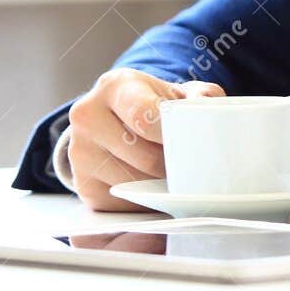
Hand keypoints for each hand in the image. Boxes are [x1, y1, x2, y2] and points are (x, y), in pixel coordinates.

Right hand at [68, 69, 224, 210]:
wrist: (115, 118)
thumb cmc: (154, 105)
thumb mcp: (178, 92)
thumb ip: (201, 96)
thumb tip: (209, 109)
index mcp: (115, 87)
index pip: (144, 116)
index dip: (172, 135)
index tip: (189, 143)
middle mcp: (88, 116)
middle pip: (146, 157)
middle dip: (175, 165)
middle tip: (191, 164)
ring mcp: (80, 152)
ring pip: (136, 184)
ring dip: (162, 186)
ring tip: (172, 172)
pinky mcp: (83, 184)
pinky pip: (123, 203)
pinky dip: (145, 200)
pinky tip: (151, 184)